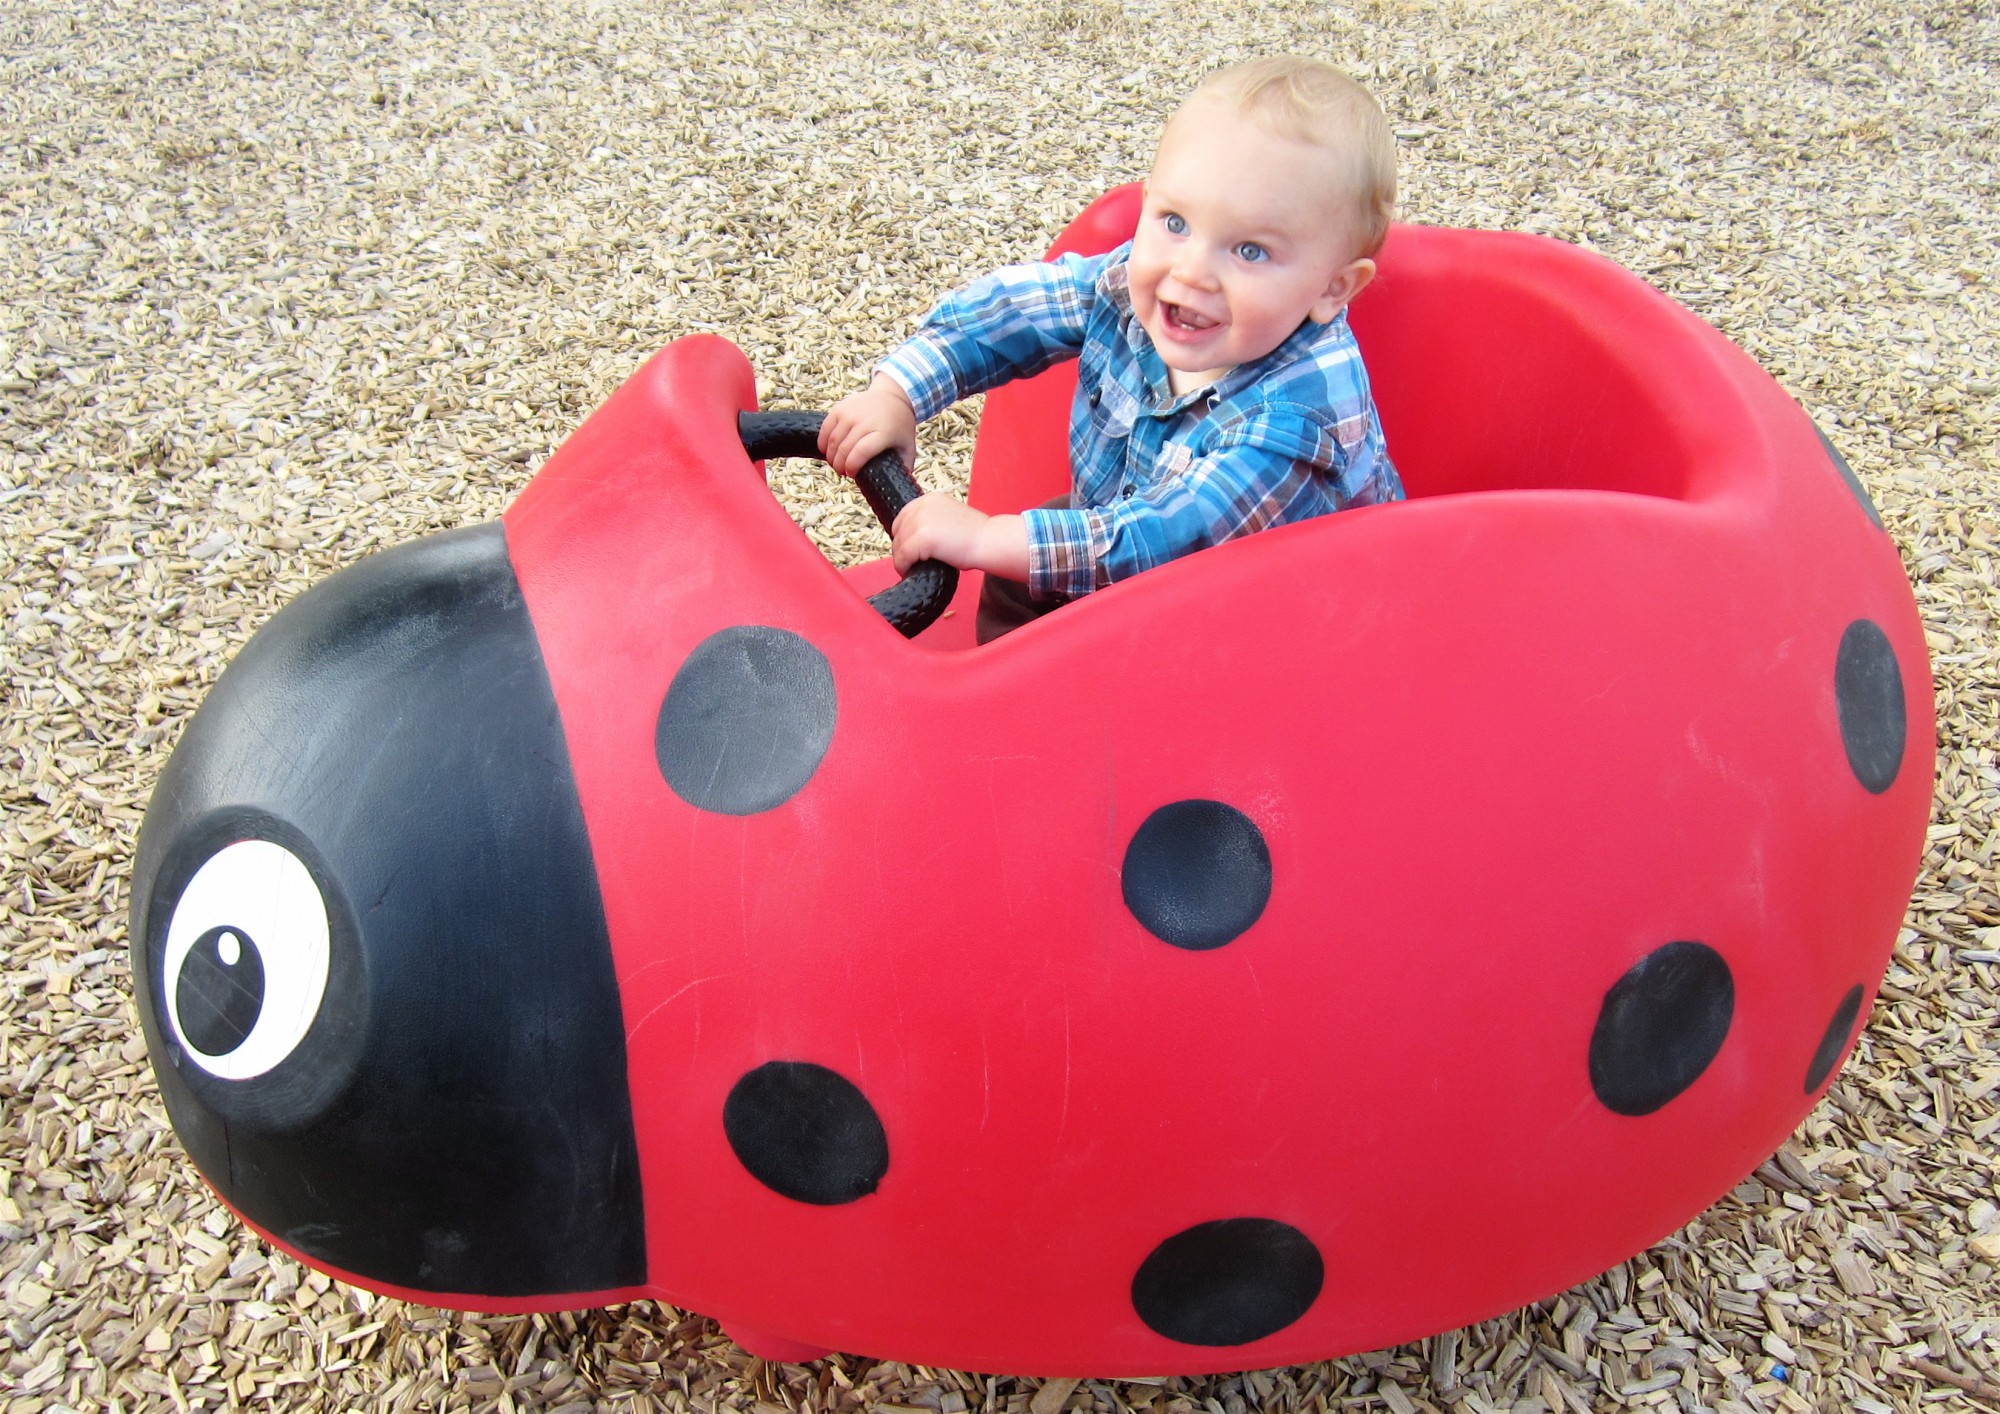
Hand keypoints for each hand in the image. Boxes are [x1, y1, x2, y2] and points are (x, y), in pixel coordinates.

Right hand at [819, 374, 917, 478]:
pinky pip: (826, 428)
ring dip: (831, 456)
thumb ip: (905, 468)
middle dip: (840, 465)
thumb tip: (897, 487)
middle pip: (845, 448)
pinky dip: (823, 442)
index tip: (851, 474)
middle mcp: (866, 421)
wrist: (892, 397)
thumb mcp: (908, 446)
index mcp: (883, 432)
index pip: (862, 452)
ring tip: (836, 464)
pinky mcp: (840, 408)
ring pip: (833, 440)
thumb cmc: (899, 427)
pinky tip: (826, 451)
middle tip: (842, 472)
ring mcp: (851, 413)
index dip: (852, 466)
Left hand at [890, 494, 1028, 580]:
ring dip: (902, 559)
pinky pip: (902, 556)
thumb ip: (932, 520)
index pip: (903, 516)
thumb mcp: (949, 517)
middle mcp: (922, 506)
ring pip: (899, 545)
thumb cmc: (976, 534)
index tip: (908, 548)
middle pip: (898, 531)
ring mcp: (920, 521)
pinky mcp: (921, 538)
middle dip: (902, 547)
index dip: (904, 535)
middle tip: (910, 562)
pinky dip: (903, 566)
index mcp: (929, 499)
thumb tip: (915, 537)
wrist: (988, 540)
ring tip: (911, 568)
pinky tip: (910, 572)